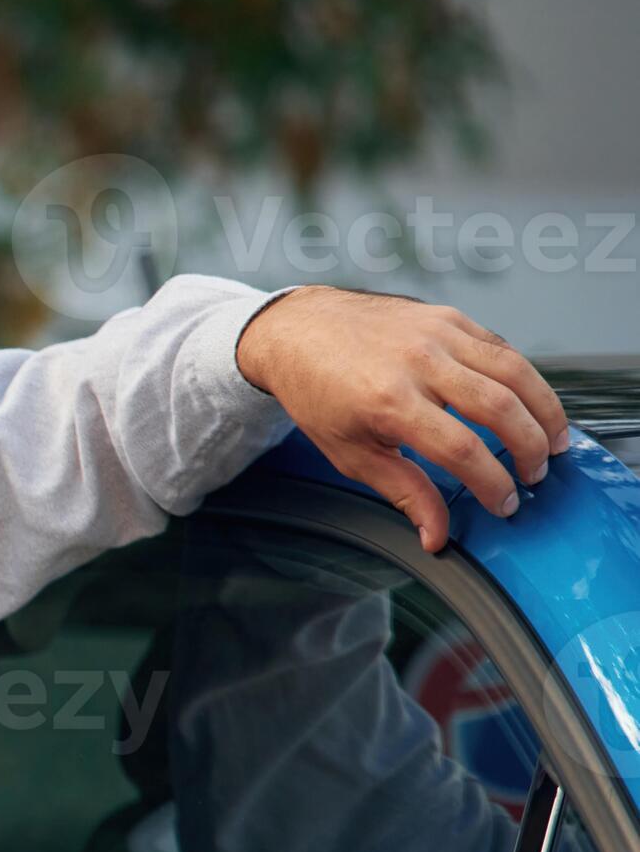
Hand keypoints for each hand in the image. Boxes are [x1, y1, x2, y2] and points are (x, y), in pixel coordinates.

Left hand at [235, 287, 570, 553]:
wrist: (299, 330)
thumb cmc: (317, 392)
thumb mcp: (349, 453)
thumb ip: (402, 492)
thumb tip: (436, 535)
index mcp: (389, 401)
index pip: (461, 449)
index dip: (492, 482)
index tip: (504, 504)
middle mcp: (418, 363)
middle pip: (500, 408)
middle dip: (529, 448)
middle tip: (534, 476)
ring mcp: (437, 334)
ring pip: (514, 372)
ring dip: (544, 410)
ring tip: (553, 443)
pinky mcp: (448, 317)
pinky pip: (501, 348)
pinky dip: (524, 379)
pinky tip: (530, 405)